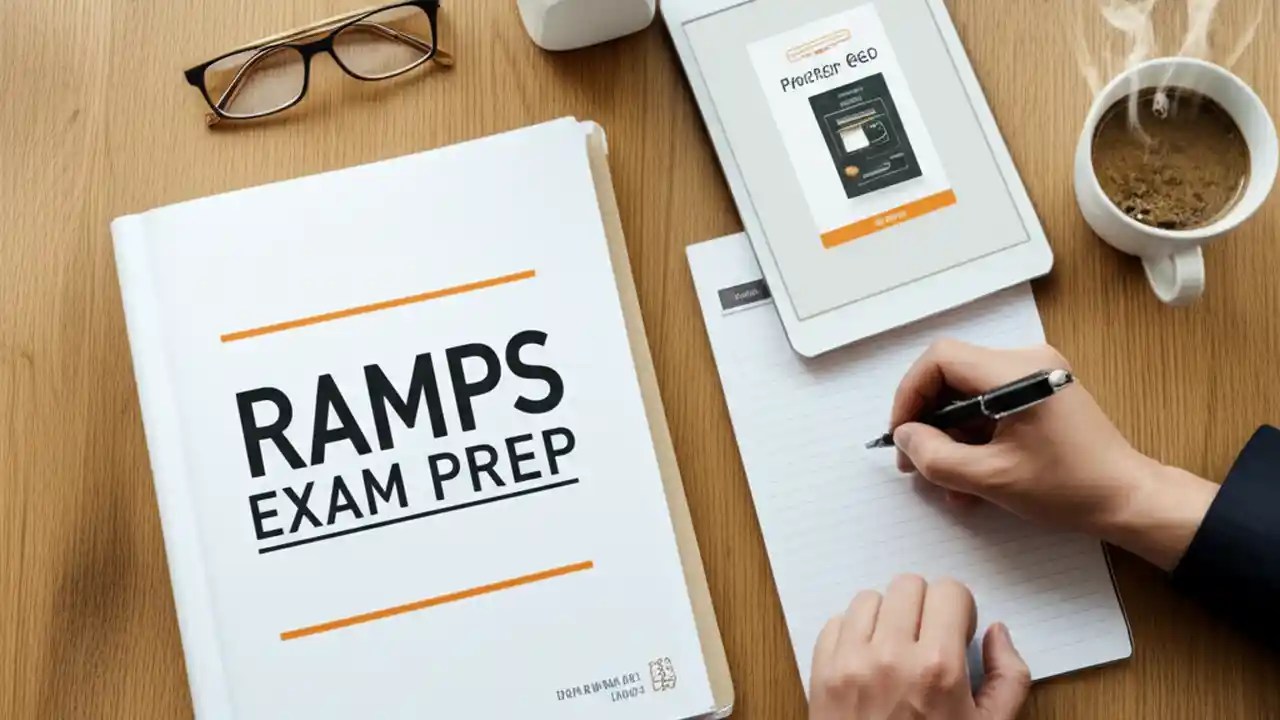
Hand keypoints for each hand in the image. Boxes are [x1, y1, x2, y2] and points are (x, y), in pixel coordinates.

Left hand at [809, 574, 1029, 719]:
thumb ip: (1009, 677)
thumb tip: (996, 632)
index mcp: (938, 668)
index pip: (949, 590)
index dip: (958, 609)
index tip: (956, 632)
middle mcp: (891, 656)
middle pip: (908, 585)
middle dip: (924, 607)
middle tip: (928, 639)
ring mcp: (850, 662)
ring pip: (869, 598)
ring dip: (886, 616)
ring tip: (895, 649)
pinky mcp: (821, 672)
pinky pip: (837, 622)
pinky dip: (854, 634)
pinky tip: (869, 661)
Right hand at [890, 340, 1217, 569]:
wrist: (1128, 498)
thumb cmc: (1070, 488)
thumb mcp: (992, 479)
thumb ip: (937, 457)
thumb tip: (905, 438)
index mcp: (1018, 372)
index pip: (940, 359)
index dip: (910, 394)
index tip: (902, 434)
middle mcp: (1026, 360)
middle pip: (951, 374)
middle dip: (928, 418)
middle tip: (915, 459)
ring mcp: (1035, 374)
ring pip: (967, 392)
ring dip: (950, 434)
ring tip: (945, 479)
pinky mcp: (1040, 392)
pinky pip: (990, 403)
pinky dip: (973, 435)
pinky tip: (970, 474)